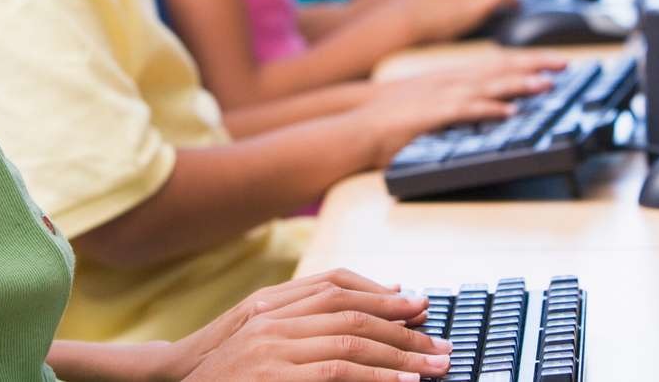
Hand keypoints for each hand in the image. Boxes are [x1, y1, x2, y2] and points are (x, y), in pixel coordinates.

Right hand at [161, 270, 451, 380]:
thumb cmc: (219, 373)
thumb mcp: (253, 337)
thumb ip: (296, 320)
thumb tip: (352, 313)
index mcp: (268, 303)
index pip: (335, 285)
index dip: (380, 293)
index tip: (417, 305)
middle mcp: (270, 317)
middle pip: (351, 311)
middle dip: (401, 326)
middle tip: (440, 342)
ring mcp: (271, 346)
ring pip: (350, 340)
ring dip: (399, 355)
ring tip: (433, 367)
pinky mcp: (275, 377)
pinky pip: (337, 373)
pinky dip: (375, 377)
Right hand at [356, 62, 556, 168]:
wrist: (359, 124)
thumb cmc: (393, 118)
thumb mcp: (430, 103)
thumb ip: (458, 104)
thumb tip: (490, 110)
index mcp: (452, 78)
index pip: (497, 64)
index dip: (527, 61)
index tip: (553, 60)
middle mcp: (451, 81)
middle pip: (499, 68)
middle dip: (534, 64)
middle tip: (565, 63)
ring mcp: (441, 96)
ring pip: (488, 85)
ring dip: (518, 84)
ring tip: (546, 85)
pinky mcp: (432, 114)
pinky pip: (465, 111)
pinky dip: (488, 109)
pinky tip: (507, 111)